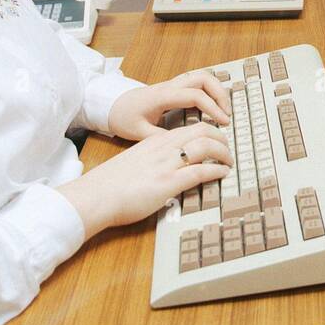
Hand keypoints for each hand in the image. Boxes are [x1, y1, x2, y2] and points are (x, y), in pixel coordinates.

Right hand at [59, 124, 232, 234]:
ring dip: (223, 152)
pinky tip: (222, 174)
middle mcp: (164, 147)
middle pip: (203, 130)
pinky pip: (202, 170)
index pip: (190, 127)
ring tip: (229, 161)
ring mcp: (168, 164)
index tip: (216, 139)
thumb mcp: (135, 162)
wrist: (95, 196)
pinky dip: (217, 170)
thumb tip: (166, 168)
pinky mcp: (169, 183)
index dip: (208, 131)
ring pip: (206, 145)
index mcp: (155, 141)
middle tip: (228, 149)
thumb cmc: (110, 185)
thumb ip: (153, 160)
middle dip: (221, 138)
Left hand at [106, 70, 230, 139]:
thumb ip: (162, 139)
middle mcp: (170, 86)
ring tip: (223, 110)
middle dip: (220, 94)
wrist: (111, 104)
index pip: (195, 95)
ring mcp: (172, 84)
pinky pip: (196, 82)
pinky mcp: (173, 87)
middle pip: (203, 77)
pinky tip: (212, 106)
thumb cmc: (124, 117)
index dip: (213, 107)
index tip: (223, 122)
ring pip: (202, 76)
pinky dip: (209, 90)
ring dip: (216, 90)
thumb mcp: (139, 133)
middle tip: (227, 114)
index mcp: (162, 96)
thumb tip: (183, 147)